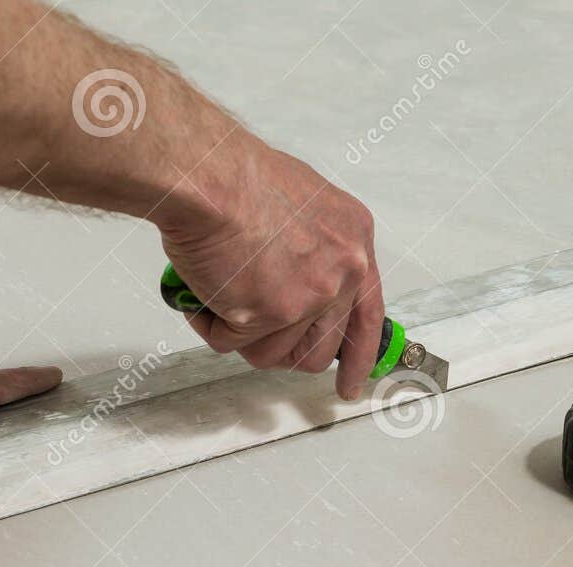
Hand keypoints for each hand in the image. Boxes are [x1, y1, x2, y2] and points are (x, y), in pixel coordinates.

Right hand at [159, 144, 383, 400]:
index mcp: (355, 243)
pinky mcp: (269, 314)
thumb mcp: (305, 204)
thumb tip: (297, 279)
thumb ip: (315, 249)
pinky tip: (204, 296)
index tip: (351, 383)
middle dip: (285, 354)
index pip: (369, 317)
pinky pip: (233, 343)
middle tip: (257, 340)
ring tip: (220, 301)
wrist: (209, 177)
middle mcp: (342, 274)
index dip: (359, 358)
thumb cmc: (240, 178)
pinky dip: (211, 326)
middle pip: (320, 351)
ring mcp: (308, 298)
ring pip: (272, 354)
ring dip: (242, 338)